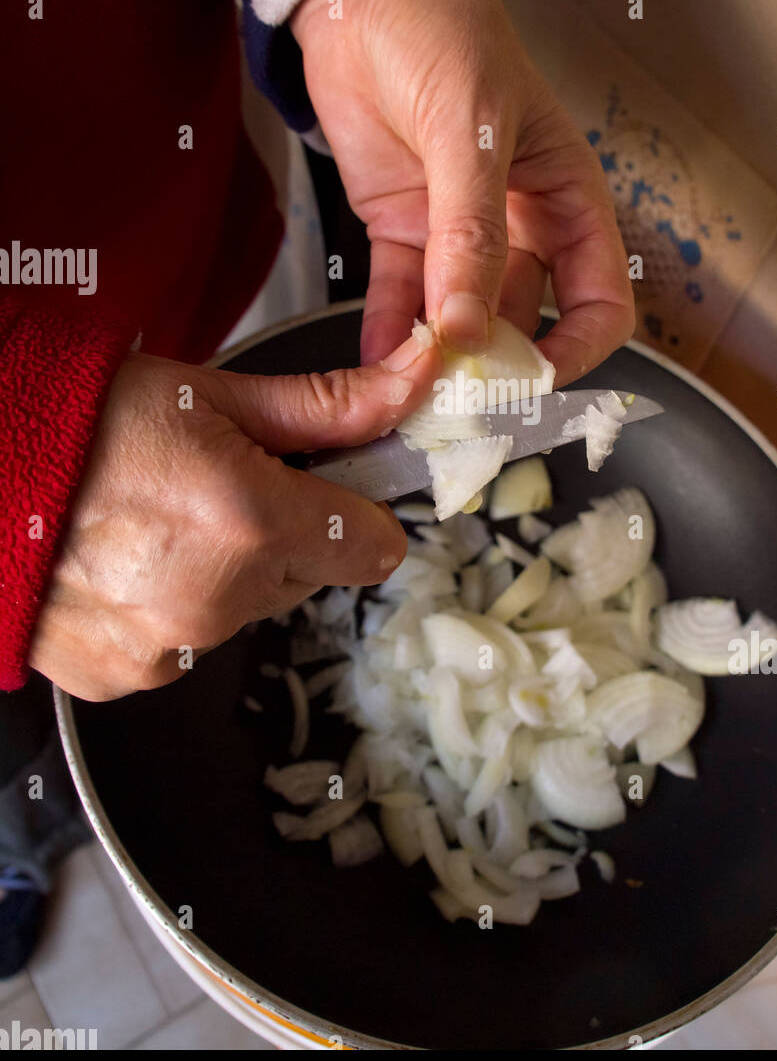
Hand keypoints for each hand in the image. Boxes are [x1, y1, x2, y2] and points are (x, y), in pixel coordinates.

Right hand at [29, 335, 439, 700]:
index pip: (372, 549)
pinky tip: (125, 563)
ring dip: (222, 575)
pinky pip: (180, 647)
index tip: (332, 493)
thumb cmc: (81, 420)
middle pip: (305, 577)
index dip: (359, 516)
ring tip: (157, 523)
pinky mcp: (123, 676)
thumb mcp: (212, 393)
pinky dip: (166, 610)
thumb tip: (411, 384)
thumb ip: (326, 407)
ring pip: (243, 611)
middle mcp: (218, 599)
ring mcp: (166, 649)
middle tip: (216, 490)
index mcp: (253, 521)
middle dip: (281, 536)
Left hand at [290, 0, 634, 380]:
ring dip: (441, 360)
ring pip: (463, 320)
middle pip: (526, 322)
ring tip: (414, 395)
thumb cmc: (443, 27)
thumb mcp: (471, 130)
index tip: (534, 380)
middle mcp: (520, 224)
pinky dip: (392, 334)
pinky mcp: (402, 230)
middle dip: (497, 367)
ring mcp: (457, 233)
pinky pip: (404, 300)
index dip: (579, 349)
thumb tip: (472, 327)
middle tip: (460, 403)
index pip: (598, 299)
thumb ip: (471, 234)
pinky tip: (379, 363)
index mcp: (566, 196)